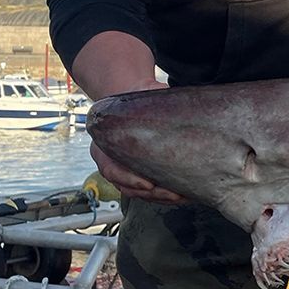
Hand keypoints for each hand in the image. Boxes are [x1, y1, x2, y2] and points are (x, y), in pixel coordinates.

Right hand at [72, 31, 184, 203]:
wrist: (134, 103)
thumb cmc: (135, 98)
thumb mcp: (139, 92)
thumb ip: (148, 92)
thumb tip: (162, 90)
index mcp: (104, 144)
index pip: (111, 169)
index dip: (128, 178)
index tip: (147, 183)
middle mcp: (111, 162)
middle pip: (127, 187)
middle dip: (151, 193)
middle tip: (173, 194)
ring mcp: (125, 172)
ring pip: (139, 193)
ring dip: (160, 198)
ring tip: (181, 196)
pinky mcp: (141, 176)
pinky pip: (150, 192)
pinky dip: (165, 195)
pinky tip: (184, 193)